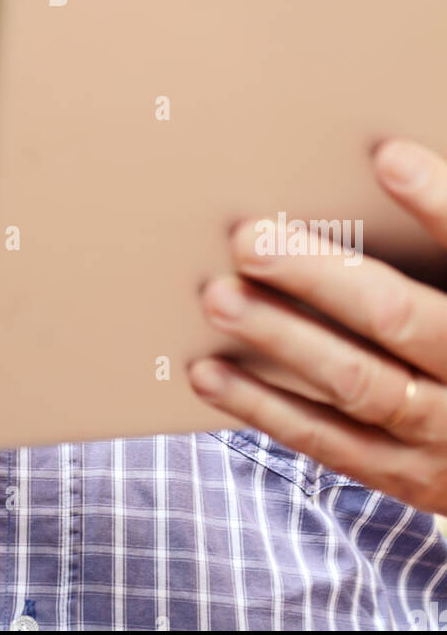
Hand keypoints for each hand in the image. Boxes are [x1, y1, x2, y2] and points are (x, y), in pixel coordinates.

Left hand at [188, 139, 446, 514]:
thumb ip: (442, 236)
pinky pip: (331, 444)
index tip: (388, 157)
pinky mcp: (410, 477)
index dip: (439, 202)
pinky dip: (264, 407)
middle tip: (250, 239)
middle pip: (398, 318)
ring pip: (356, 384)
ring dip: (279, 338)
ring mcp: (446, 438)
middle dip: (318, 275)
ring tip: (219, 297)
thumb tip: (391, 162)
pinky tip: (210, 374)